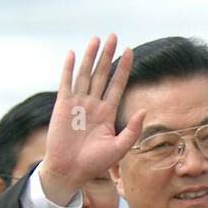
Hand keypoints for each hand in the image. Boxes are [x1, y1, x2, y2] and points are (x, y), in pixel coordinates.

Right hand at [39, 35, 143, 205]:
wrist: (71, 171)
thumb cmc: (94, 163)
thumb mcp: (119, 147)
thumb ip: (132, 129)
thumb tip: (144, 110)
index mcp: (107, 112)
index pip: (117, 84)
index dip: (123, 68)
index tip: (130, 51)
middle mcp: (93, 104)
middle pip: (102, 74)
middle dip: (108, 55)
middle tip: (114, 36)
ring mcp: (78, 104)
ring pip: (86, 74)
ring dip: (91, 56)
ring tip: (97, 39)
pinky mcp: (63, 106)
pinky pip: (67, 84)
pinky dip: (69, 69)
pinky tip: (72, 54)